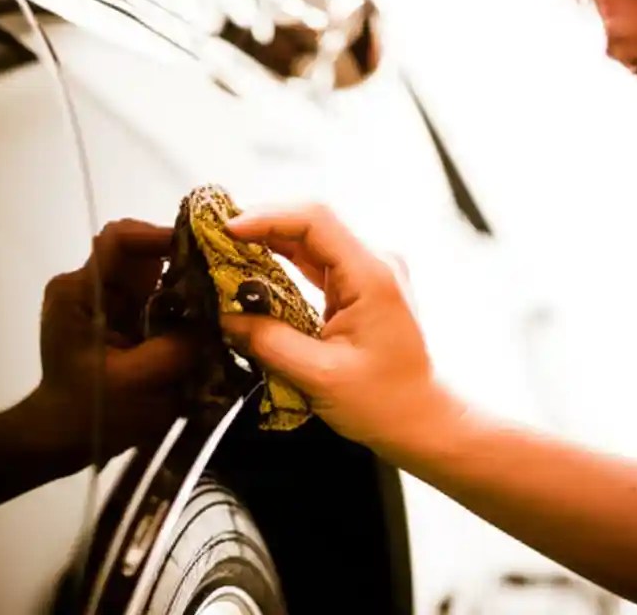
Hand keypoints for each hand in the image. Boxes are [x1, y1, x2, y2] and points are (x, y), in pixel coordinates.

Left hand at [31, 219, 195, 465]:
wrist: (60, 439)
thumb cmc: (90, 414)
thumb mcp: (138, 383)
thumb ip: (178, 348)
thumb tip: (218, 320)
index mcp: (79, 292)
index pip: (119, 239)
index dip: (160, 236)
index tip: (201, 252)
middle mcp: (86, 286)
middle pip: (138, 253)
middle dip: (180, 262)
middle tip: (218, 280)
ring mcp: (99, 301)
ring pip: (149, 274)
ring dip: (180, 285)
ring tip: (214, 303)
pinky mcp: (113, 318)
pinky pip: (150, 296)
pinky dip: (174, 305)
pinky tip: (198, 323)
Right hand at [219, 204, 461, 451]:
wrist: (421, 419)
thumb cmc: (384, 402)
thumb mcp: (319, 377)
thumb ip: (269, 342)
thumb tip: (225, 317)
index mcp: (371, 276)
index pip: (315, 221)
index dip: (267, 218)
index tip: (227, 230)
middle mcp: (373, 264)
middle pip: (309, 222)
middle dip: (260, 224)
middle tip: (214, 236)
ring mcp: (367, 273)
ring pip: (309, 238)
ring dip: (266, 240)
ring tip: (224, 247)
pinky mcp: (357, 287)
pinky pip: (313, 260)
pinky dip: (280, 259)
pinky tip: (251, 265)